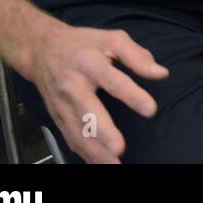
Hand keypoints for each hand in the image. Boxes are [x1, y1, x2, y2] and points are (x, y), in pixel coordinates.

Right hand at [30, 25, 168, 163]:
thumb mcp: (111, 38)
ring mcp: (62, 103)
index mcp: (89, 62)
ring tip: (113, 164)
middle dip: (103, 132)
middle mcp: (73, 85)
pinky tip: (99, 163)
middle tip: (119, 148)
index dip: (132, 95)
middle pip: (88, 111)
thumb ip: (137, 55)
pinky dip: (84, 153)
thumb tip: (160, 73)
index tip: (150, 109)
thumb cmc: (82, 43)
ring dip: (94, 151)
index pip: (113, 81)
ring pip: (77, 131)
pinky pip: (70, 138)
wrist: (42, 49)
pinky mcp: (57, 116)